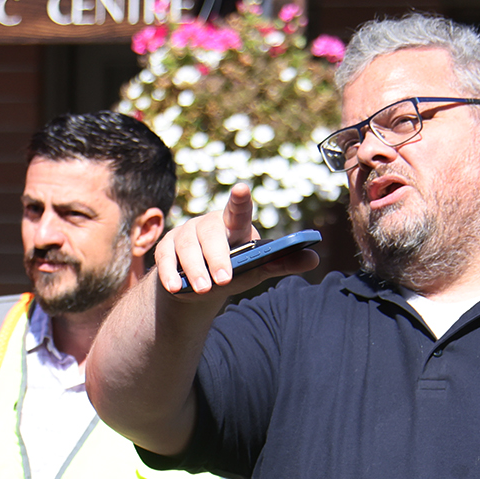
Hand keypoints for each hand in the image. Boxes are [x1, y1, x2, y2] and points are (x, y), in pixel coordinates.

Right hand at [152, 185, 321, 304]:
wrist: (198, 287)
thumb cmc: (233, 270)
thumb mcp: (257, 268)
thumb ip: (281, 263)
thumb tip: (314, 258)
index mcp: (233, 225)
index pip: (238, 209)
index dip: (239, 198)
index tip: (241, 188)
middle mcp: (207, 225)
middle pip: (210, 234)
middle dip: (217, 256)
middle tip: (223, 279)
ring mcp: (184, 235)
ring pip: (187, 247)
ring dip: (195, 269)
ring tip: (203, 289)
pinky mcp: (166, 249)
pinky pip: (165, 259)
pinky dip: (170, 274)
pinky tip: (176, 288)